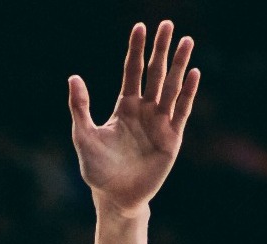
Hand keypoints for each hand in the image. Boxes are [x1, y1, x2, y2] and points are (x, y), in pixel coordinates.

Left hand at [69, 20, 198, 216]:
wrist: (114, 196)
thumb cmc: (97, 168)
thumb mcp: (84, 135)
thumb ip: (80, 107)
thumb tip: (73, 77)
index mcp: (125, 107)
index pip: (132, 71)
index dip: (136, 50)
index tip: (140, 27)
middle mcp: (145, 110)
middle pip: (155, 73)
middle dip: (161, 49)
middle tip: (168, 24)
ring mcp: (160, 123)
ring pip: (171, 87)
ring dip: (179, 64)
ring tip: (187, 41)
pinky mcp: (172, 138)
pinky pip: (181, 110)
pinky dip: (188, 92)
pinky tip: (193, 73)